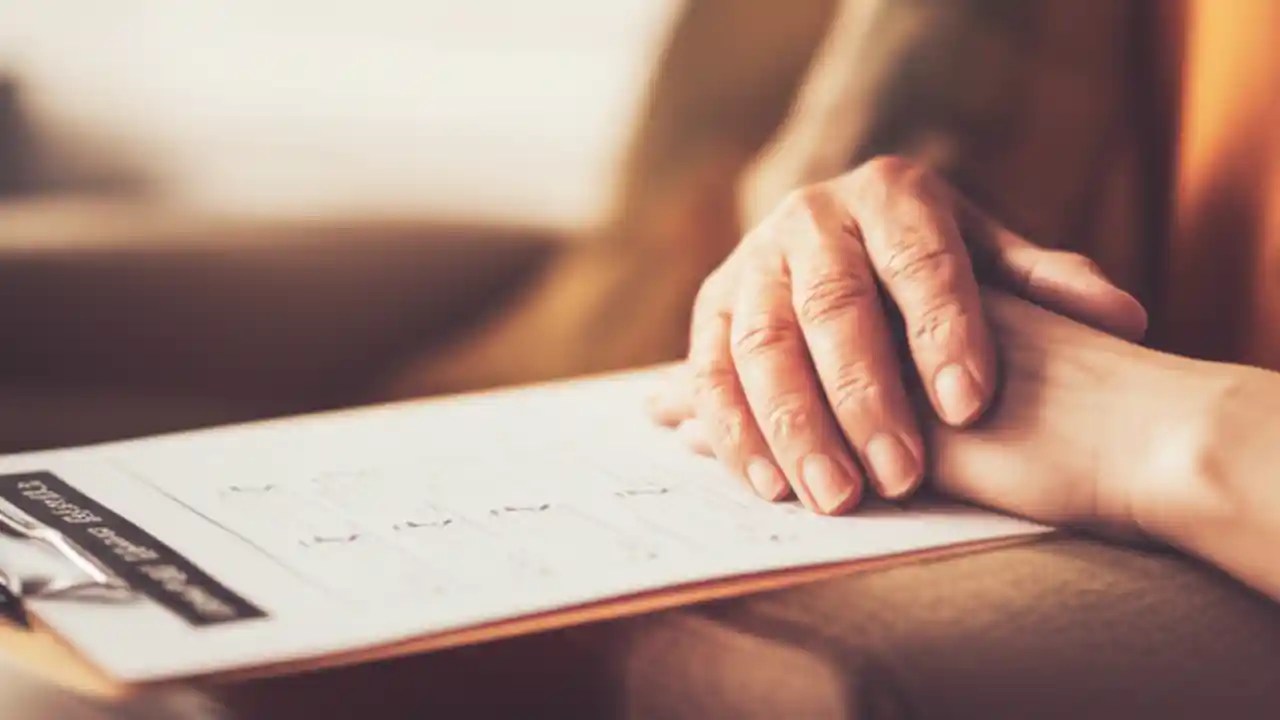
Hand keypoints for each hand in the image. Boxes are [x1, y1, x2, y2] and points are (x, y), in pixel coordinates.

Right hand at [649, 156, 1147, 514]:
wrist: (836, 240)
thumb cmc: (931, 265)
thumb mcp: (990, 262)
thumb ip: (1046, 286)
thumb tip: (1123, 319)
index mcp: (892, 193)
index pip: (920, 261)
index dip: (943, 331)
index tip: (970, 404)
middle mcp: (812, 217)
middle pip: (833, 306)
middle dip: (864, 396)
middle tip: (899, 477)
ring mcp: (752, 260)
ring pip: (761, 344)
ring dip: (792, 426)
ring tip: (834, 497)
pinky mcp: (710, 308)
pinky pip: (709, 371)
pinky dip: (733, 430)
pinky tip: (770, 485)